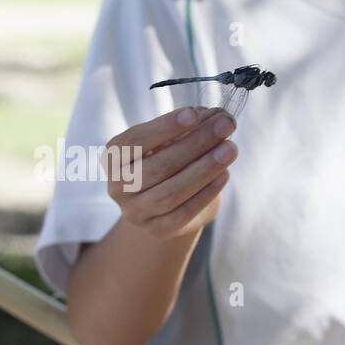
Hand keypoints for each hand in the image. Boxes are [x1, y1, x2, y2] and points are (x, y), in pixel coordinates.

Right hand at [101, 105, 237, 240]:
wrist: (166, 203)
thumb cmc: (168, 159)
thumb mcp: (172, 139)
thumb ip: (190, 126)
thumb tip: (217, 117)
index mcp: (114, 157)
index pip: (135, 141)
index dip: (165, 127)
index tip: (195, 114)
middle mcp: (118, 186)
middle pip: (158, 166)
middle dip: (196, 143)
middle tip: (225, 125)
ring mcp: (136, 212)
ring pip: (171, 192)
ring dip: (204, 169)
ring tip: (230, 149)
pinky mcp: (157, 229)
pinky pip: (183, 213)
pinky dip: (206, 193)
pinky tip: (224, 175)